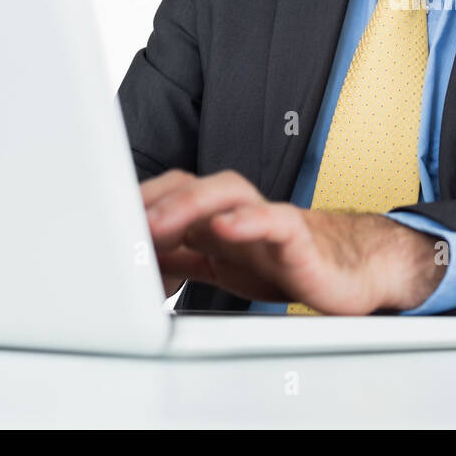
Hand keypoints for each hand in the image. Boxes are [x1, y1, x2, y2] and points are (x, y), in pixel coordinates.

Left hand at [140, 169, 446, 312]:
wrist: (351, 272)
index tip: (104, 219)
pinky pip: (274, 220)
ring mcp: (269, 219)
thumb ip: (184, 259)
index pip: (173, 191)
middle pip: (193, 183)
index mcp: (220, 215)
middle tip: (121, 223)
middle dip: (154, 198)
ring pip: (228, 193)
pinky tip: (225, 228)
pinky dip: (249, 221)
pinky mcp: (298, 237)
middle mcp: (241, 210)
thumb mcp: (224, 266)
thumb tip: (139, 261)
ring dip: (188, 204)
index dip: (139, 201)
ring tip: (158, 223)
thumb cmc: (288, 263)